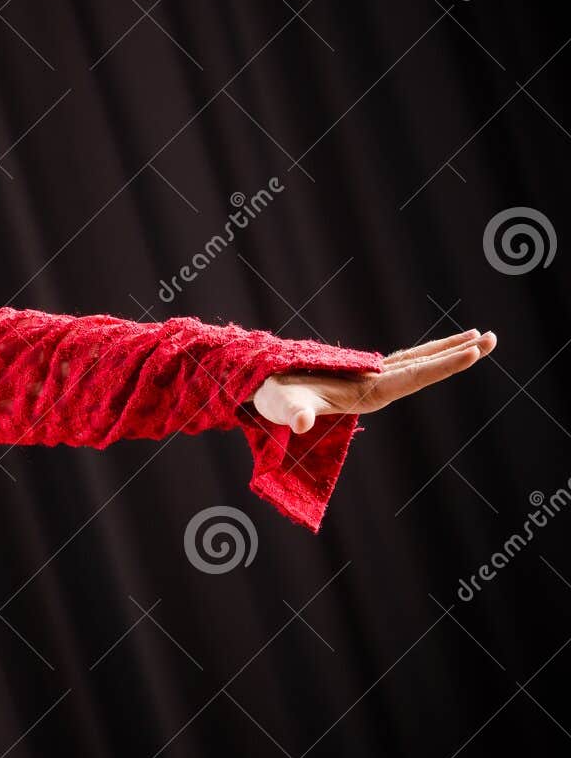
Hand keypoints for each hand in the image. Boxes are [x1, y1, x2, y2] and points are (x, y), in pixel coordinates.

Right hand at [249, 329, 497, 433]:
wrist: (264, 396)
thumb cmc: (271, 400)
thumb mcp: (279, 404)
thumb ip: (290, 412)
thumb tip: (299, 421)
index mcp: (366, 394)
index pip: (413, 377)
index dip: (442, 365)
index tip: (473, 352)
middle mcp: (376, 388)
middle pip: (425, 369)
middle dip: (459, 355)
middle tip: (492, 338)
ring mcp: (372, 380)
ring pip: (418, 363)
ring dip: (449, 351)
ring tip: (479, 336)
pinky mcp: (364, 373)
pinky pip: (404, 360)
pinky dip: (426, 352)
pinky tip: (440, 348)